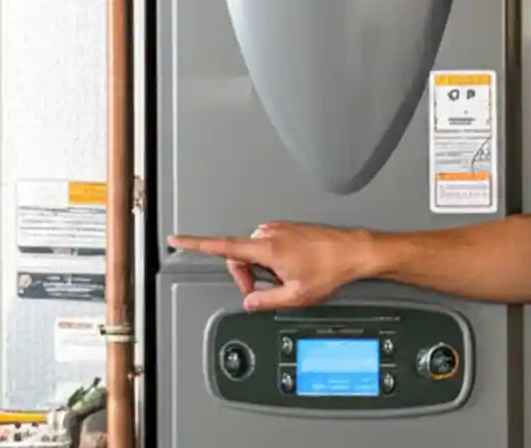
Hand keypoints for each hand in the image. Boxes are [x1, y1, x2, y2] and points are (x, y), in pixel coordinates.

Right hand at [167, 221, 373, 310]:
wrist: (352, 252)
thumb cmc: (330, 268)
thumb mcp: (296, 295)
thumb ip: (265, 300)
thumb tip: (250, 302)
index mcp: (266, 248)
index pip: (222, 246)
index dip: (196, 243)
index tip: (177, 240)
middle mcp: (269, 233)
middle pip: (238, 255)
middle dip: (245, 276)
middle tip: (264, 292)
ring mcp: (279, 229)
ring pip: (254, 252)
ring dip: (261, 269)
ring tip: (285, 278)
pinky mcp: (287, 229)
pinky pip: (268, 246)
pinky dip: (272, 260)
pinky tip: (292, 268)